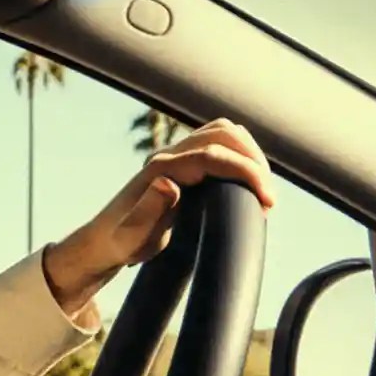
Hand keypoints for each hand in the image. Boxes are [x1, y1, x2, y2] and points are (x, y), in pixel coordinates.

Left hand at [43, 117, 275, 314]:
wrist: (106, 240)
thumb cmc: (121, 242)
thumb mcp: (132, 236)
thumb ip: (148, 211)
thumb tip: (168, 184)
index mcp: (161, 169)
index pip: (214, 155)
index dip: (246, 171)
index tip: (268, 200)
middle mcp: (169, 155)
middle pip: (223, 134)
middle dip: (253, 158)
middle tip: (268, 196)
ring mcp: (176, 156)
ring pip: (222, 134)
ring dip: (248, 153)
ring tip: (262, 188)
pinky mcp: (183, 163)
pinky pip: (217, 145)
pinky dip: (239, 155)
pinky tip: (247, 182)